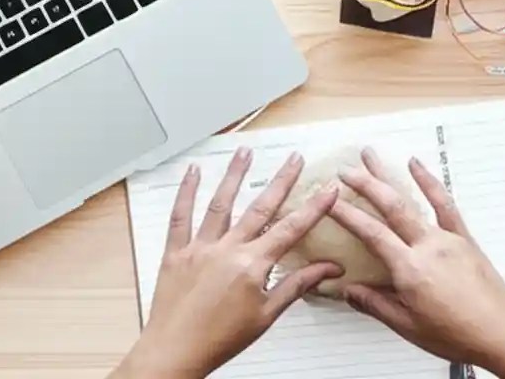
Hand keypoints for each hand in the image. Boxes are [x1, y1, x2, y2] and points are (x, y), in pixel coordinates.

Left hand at [116, 149, 341, 378]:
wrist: (175, 353)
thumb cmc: (219, 340)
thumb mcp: (267, 315)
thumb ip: (297, 285)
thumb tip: (328, 270)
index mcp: (252, 266)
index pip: (292, 229)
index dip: (314, 207)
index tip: (328, 189)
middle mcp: (227, 250)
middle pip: (261, 208)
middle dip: (282, 180)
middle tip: (295, 159)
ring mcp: (200, 248)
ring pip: (221, 203)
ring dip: (235, 175)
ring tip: (246, 152)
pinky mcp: (176, 253)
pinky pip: (180, 216)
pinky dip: (186, 192)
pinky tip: (193, 172)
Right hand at [331, 149, 504, 378]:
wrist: (501, 334)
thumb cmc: (457, 335)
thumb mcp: (407, 326)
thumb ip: (375, 305)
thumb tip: (348, 290)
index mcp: (410, 270)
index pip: (372, 234)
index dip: (348, 216)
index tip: (330, 202)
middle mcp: (428, 247)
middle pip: (390, 206)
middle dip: (365, 184)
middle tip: (344, 170)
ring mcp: (448, 238)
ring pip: (413, 199)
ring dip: (390, 175)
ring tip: (371, 156)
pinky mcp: (464, 238)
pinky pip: (445, 204)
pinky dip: (430, 181)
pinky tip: (417, 165)